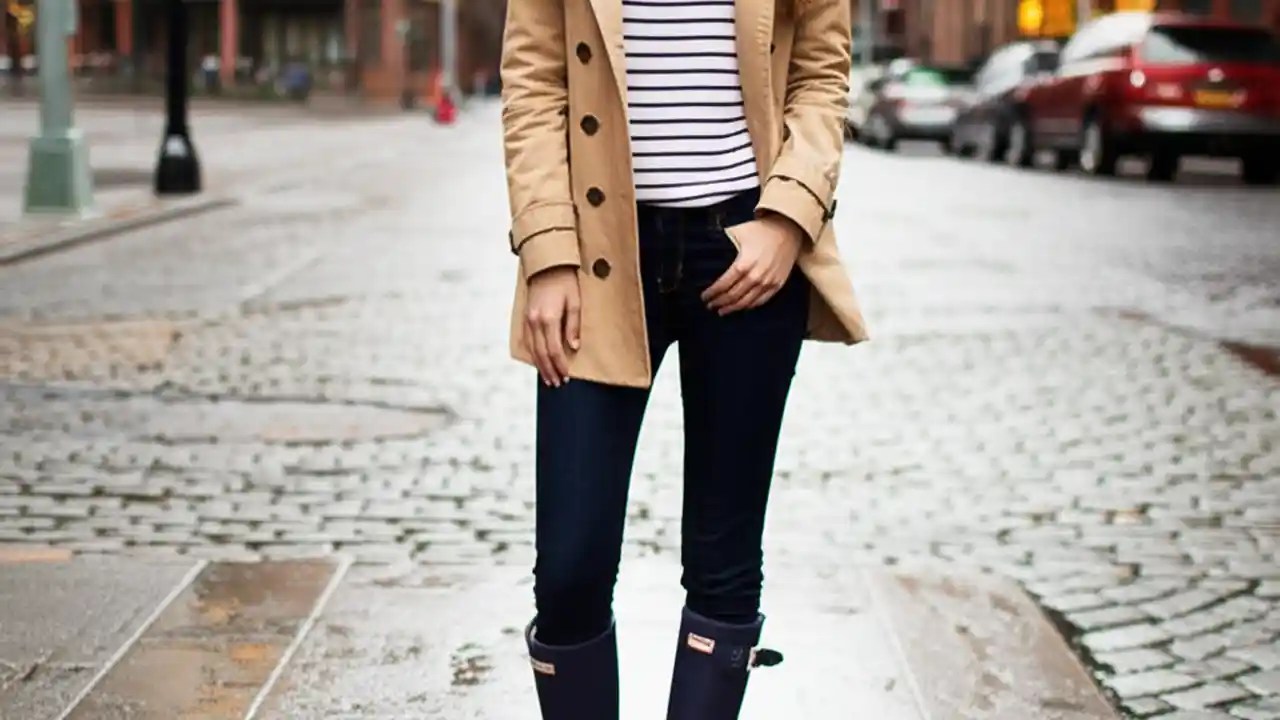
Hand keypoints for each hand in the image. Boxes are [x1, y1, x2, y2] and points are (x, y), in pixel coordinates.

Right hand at [524, 266, 580, 386]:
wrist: (547, 265)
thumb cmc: (565, 282)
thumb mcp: (575, 302)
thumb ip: (574, 326)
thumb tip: (573, 347)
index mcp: (549, 318)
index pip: (554, 349)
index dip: (560, 365)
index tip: (566, 375)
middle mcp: (535, 321)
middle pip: (541, 353)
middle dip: (550, 370)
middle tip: (557, 383)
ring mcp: (528, 320)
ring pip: (532, 349)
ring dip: (540, 366)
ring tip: (548, 378)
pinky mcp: (525, 318)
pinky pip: (527, 341)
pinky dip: (533, 354)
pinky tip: (538, 362)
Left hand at [702, 214, 804, 314]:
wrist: (788, 229)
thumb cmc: (763, 230)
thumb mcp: (738, 232)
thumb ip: (723, 242)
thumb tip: (705, 245)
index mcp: (743, 264)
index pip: (723, 285)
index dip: (712, 293)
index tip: (705, 296)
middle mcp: (755, 276)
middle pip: (732, 296)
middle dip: (719, 302)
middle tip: (710, 305)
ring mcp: (767, 282)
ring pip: (746, 302)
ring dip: (732, 308)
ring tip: (722, 311)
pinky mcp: (777, 285)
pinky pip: (761, 301)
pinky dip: (749, 306)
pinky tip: (741, 307)